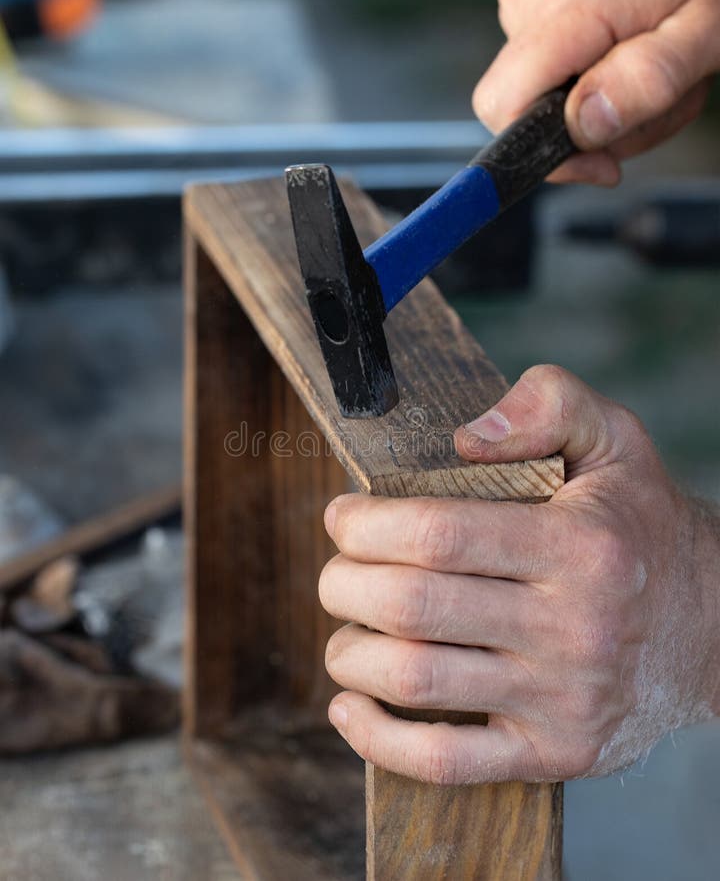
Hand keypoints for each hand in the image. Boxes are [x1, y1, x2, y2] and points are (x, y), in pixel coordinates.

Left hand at [320, 365, 719, 784]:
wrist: (710, 623)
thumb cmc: (638, 525)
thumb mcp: (615, 440)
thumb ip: (549, 404)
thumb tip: (467, 439)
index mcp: (579, 546)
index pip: (438, 534)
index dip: (366, 524)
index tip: (342, 516)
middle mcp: (574, 627)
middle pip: (413, 606)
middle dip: (344, 585)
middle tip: (336, 573)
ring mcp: (564, 699)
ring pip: (417, 681)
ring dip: (350, 654)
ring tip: (345, 631)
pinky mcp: (554, 752)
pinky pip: (446, 763)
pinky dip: (378, 740)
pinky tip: (349, 706)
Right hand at [475, 0, 719, 185]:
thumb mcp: (705, 29)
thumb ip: (647, 81)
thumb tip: (586, 127)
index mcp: (572, 8)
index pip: (502, 107)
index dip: (544, 151)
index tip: (599, 161)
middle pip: (533, 106)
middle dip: (597, 125)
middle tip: (660, 98)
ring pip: (545, 84)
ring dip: (603, 92)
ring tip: (653, 53)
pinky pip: (551, 51)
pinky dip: (594, 59)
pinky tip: (630, 34)